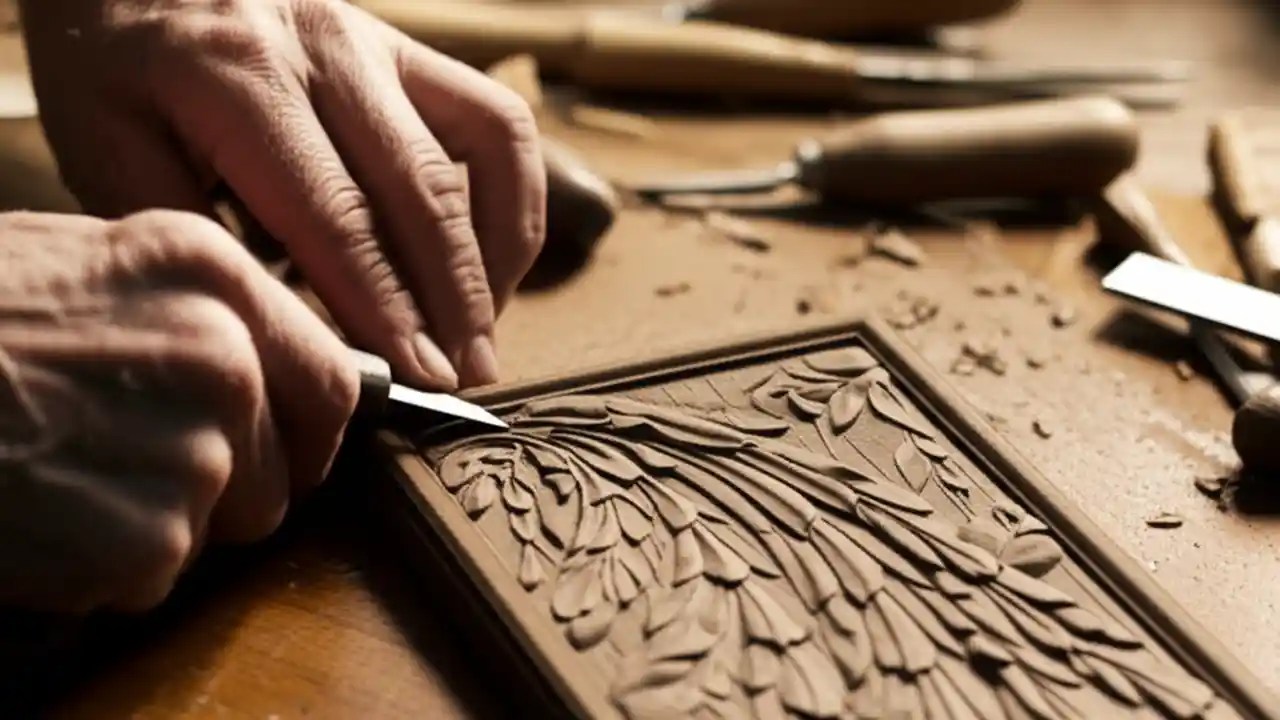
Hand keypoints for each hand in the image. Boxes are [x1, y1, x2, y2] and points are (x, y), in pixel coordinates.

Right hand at [0, 210, 358, 611]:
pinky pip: (151, 575)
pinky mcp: (146, 533)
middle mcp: (224, 355)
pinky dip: (98, 568)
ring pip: (215, 529)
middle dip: (226, 493)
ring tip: (61, 474)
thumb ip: (195, 313)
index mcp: (212, 275)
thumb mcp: (81, 266)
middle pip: (284, 475)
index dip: (307, 434)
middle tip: (131, 474)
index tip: (287, 454)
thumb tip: (266, 367)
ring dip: (150, 525)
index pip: (330, 381)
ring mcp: (191, 447)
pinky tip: (38, 513)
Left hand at [19, 0, 545, 389]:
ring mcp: (383, 45)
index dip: (387, 304)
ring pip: (485, 149)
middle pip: (422, 191)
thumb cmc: (113, 65)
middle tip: (468, 376)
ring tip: (483, 326)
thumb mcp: (106, 146)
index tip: (419, 374)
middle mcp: (328, 52)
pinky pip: (498, 123)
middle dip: (454, 298)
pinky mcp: (414, 51)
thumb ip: (193, 231)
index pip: (338, 214)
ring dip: (495, 251)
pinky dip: (512, 200)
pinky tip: (491, 261)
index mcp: (239, 80)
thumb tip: (289, 324)